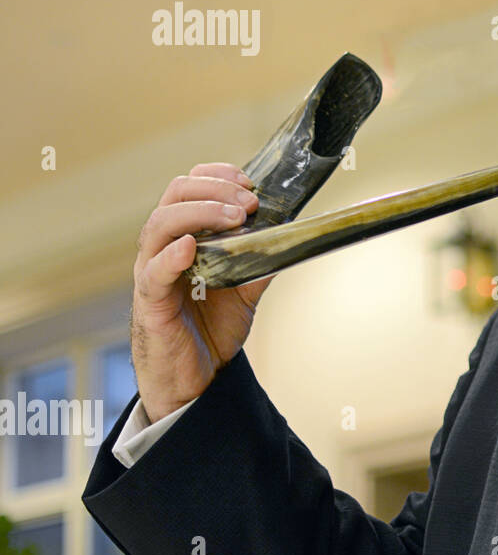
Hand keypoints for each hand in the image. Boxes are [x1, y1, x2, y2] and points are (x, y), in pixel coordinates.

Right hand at [130, 163, 273, 421]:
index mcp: (185, 235)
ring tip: (235, 218)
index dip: (217, 176)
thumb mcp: (246, 289)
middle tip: (250, 203)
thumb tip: (290, 237)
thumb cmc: (211, 328)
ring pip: (160, 225)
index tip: (250, 182)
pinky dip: (171, 255)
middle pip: (174, 196)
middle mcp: (164, 247)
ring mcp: (153, 272)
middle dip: (215, 190)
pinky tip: (191, 246)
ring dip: (200, 213)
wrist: (196, 377)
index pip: (189, 187)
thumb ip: (261, 262)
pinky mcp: (150, 302)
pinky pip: (153, 272)